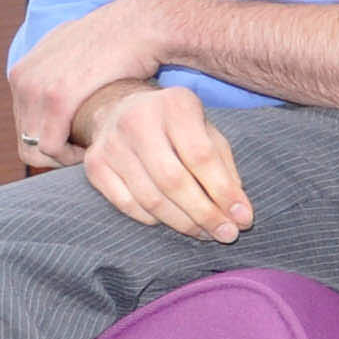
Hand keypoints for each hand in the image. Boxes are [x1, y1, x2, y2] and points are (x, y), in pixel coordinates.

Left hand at [10, 0, 172, 166]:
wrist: (141, 24)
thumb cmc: (119, 41)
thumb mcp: (76, 51)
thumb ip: (60, 69)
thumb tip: (65, 87)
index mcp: (23, 70)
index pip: (23, 124)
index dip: (51, 141)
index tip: (79, 143)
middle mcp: (21, 77)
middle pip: (24, 140)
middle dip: (55, 154)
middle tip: (86, 153)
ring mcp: (36, 87)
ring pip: (33, 148)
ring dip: (62, 158)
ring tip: (91, 152)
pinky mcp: (57, 97)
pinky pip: (50, 145)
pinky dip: (69, 156)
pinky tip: (92, 150)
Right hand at [77, 85, 252, 243]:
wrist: (121, 110)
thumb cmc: (177, 126)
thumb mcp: (208, 133)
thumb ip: (225, 168)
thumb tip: (239, 212)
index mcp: (175, 104)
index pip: (201, 156)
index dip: (223, 191)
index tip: (243, 219)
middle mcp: (138, 120)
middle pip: (173, 180)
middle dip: (204, 214)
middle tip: (226, 234)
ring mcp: (111, 144)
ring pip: (150, 198)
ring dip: (183, 223)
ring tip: (206, 233)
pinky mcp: (94, 165)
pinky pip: (127, 204)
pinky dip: (154, 220)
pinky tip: (174, 222)